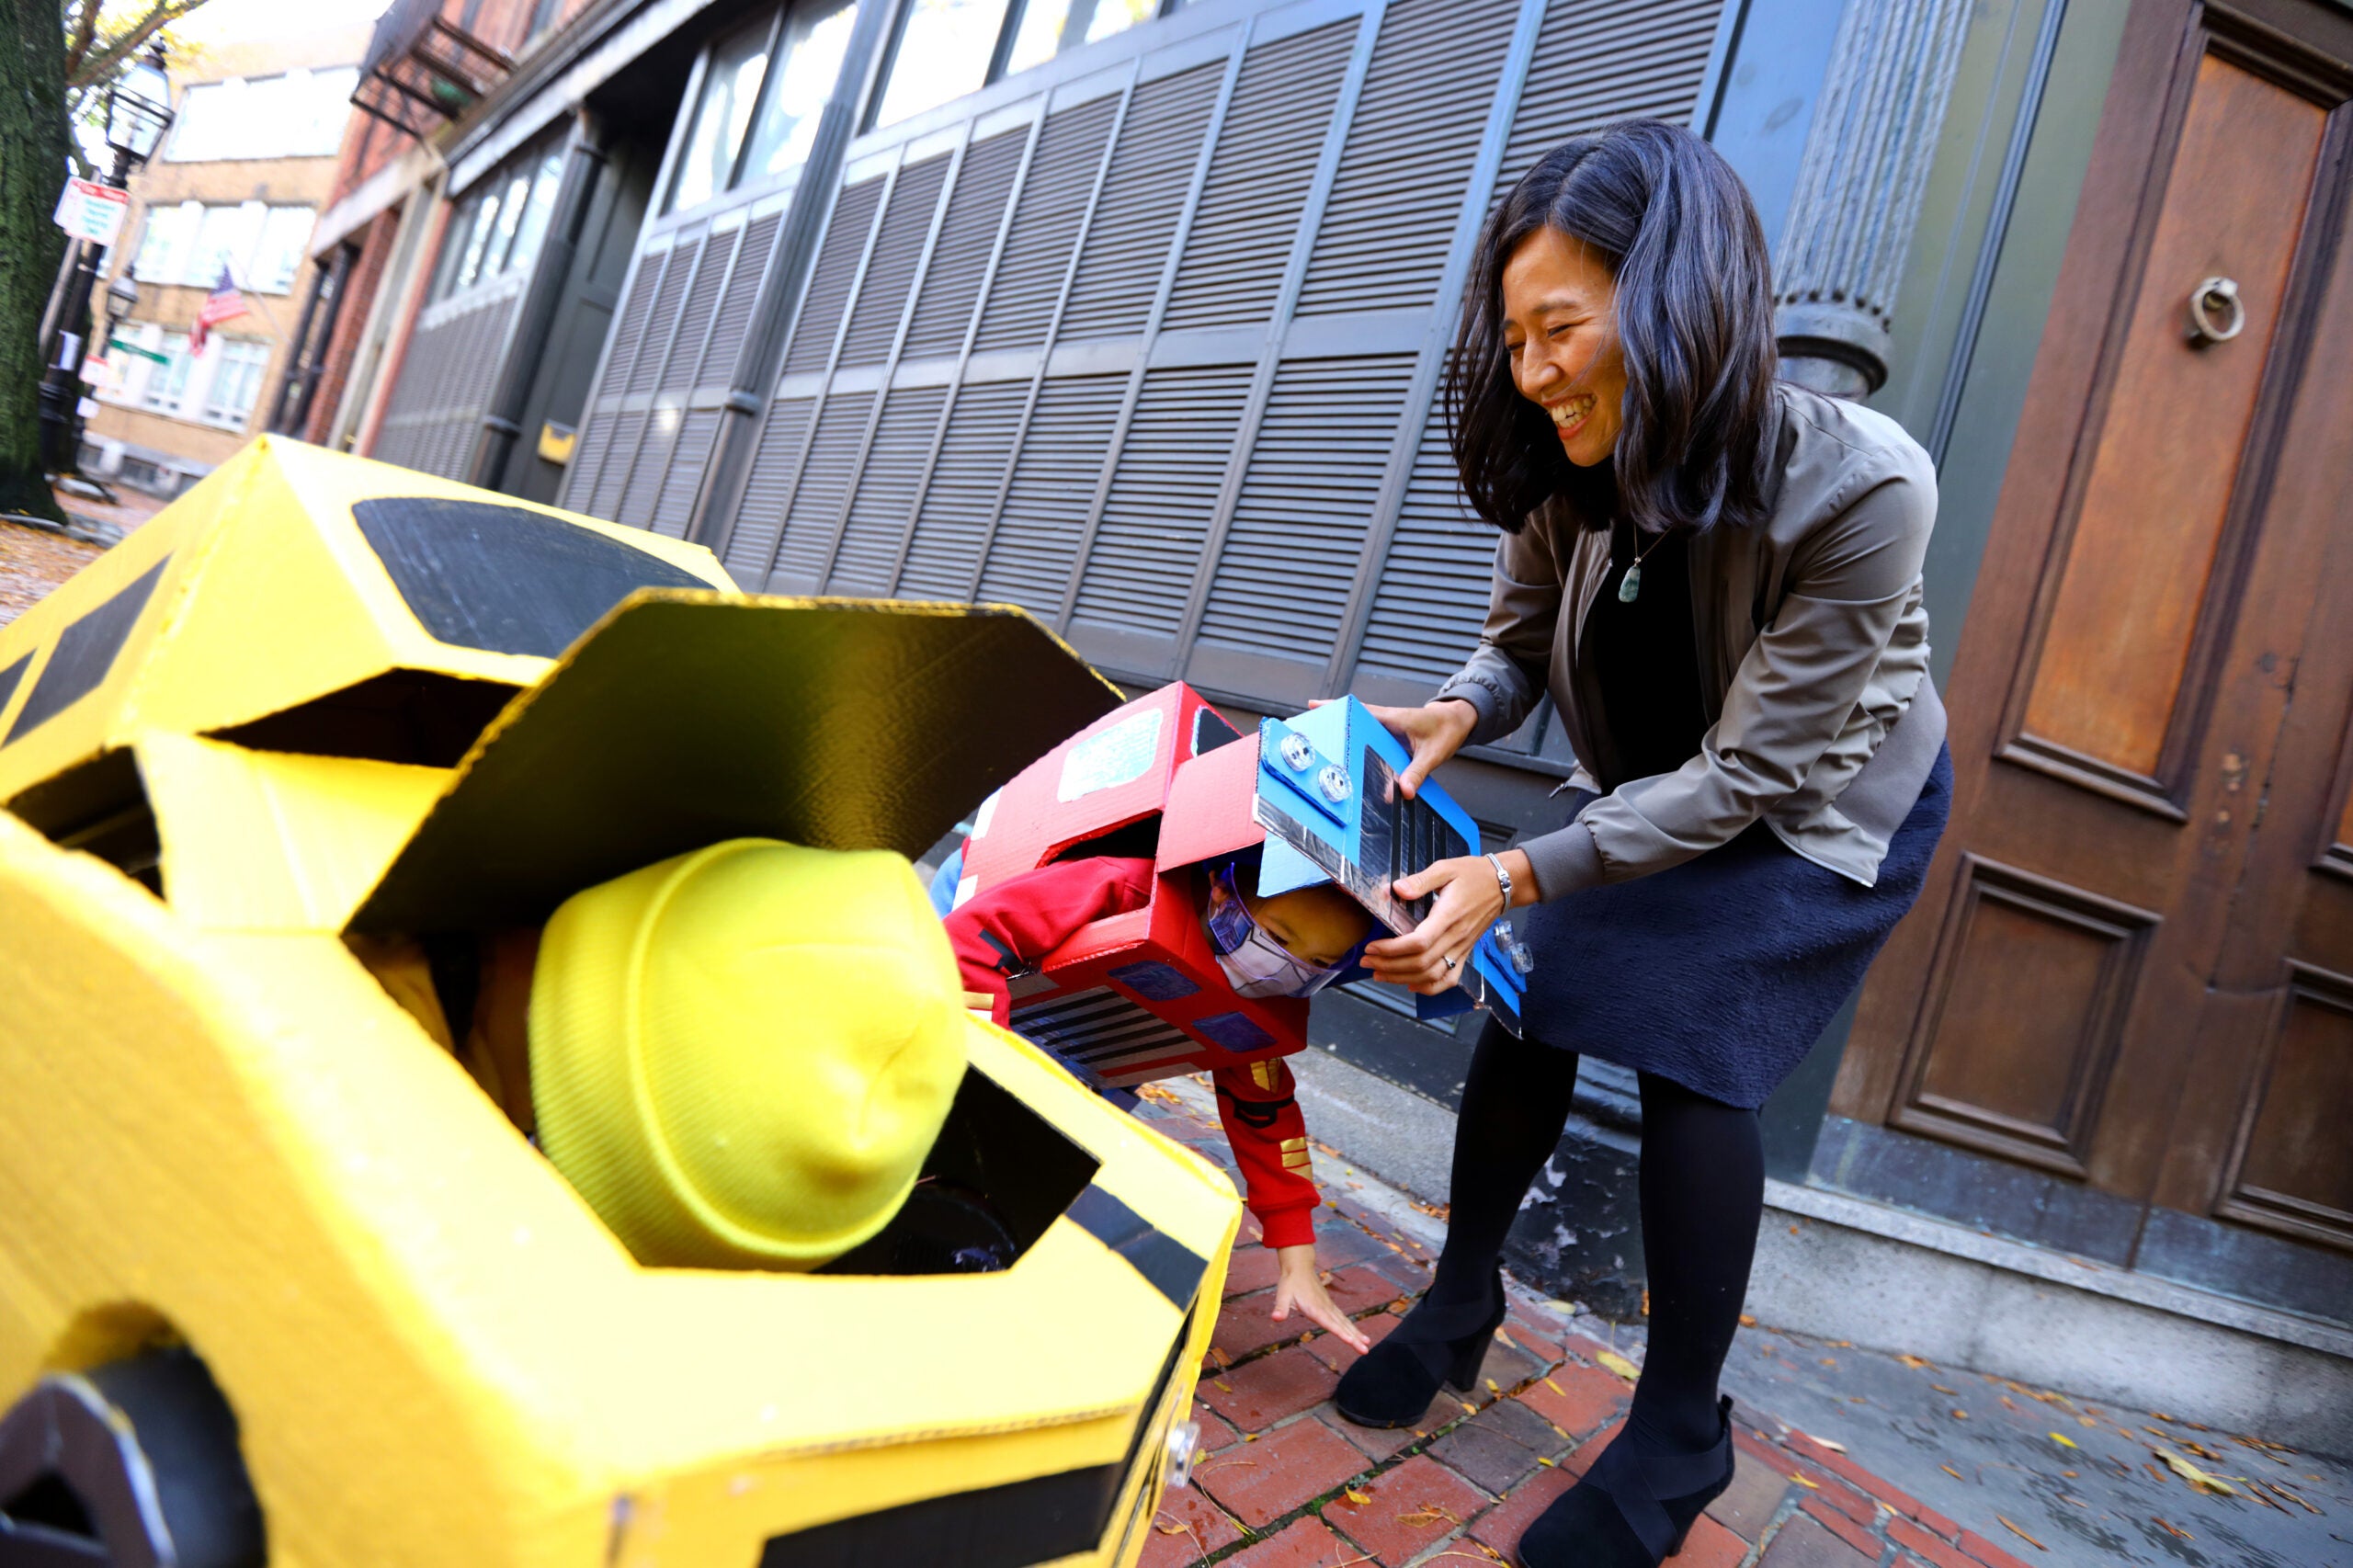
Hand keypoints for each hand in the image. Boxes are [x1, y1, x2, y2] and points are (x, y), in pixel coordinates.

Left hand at [1271, 1244, 1371, 1351]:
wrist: (1300, 1268)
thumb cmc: (1290, 1283)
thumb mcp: (1282, 1294)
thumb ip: (1280, 1307)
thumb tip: (1275, 1318)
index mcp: (1315, 1308)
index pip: (1329, 1323)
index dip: (1340, 1332)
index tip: (1351, 1341)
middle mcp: (1325, 1308)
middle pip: (1342, 1325)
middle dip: (1354, 1338)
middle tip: (1365, 1350)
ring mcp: (1329, 1307)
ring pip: (1345, 1323)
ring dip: (1356, 1334)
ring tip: (1367, 1345)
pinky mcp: (1330, 1307)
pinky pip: (1343, 1319)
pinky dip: (1352, 1328)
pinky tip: (1358, 1336)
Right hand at [1310, 697, 1477, 798]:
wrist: (1457, 721)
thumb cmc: (1446, 731)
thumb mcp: (1432, 754)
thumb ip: (1416, 773)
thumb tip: (1402, 792)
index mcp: (1392, 717)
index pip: (1358, 710)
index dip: (1335, 707)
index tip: (1313, 705)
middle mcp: (1386, 719)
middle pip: (1352, 717)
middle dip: (1330, 720)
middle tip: (1308, 727)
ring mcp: (1387, 726)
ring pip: (1358, 726)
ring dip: (1341, 731)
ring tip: (1320, 743)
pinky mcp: (1390, 734)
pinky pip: (1368, 735)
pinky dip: (1355, 740)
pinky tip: (1347, 754)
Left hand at [1362, 848, 1533, 993]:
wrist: (1503, 885)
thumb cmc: (1473, 874)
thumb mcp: (1445, 868)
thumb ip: (1420, 880)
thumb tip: (1396, 889)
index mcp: (1448, 915)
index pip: (1419, 943)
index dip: (1392, 949)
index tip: (1372, 947)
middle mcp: (1456, 937)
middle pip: (1421, 963)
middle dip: (1389, 965)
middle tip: (1367, 961)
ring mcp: (1462, 948)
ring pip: (1432, 975)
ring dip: (1403, 978)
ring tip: (1380, 973)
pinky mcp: (1465, 952)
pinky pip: (1449, 978)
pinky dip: (1430, 987)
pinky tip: (1411, 984)